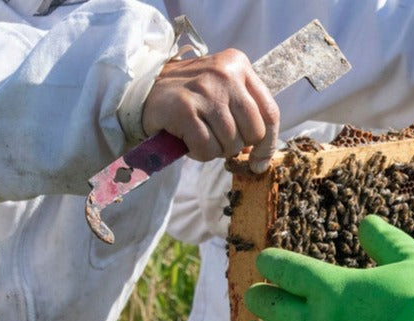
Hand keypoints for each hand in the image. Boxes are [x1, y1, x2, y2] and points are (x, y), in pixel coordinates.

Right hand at [142, 49, 279, 172]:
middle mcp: (225, 73)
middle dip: (237, 146)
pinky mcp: (185, 109)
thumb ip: (245, 112)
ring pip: (231, 143)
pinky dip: (199, 153)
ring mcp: (204, 90)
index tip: (260, 161)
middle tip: (217, 140)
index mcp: (238, 65)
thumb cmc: (189, 98)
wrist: (143, 91)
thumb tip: (262, 154)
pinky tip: (187, 141)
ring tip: (198, 136)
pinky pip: (207, 148)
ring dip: (215, 150)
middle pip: (254, 131)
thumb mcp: (222, 91)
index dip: (268, 143)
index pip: (270, 112)